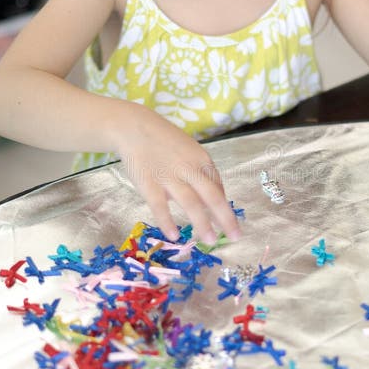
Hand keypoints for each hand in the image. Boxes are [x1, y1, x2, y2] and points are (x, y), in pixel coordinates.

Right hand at [113, 104, 240, 245]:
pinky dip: (167, 221)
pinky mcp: (149, 184)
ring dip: (202, 224)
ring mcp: (169, 176)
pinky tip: (174, 236)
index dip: (224, 206)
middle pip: (212, 196)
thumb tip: (210, 198)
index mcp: (201, 159)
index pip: (218, 186)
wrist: (133, 127)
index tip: (228, 221)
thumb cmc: (163, 141)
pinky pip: (160, 206)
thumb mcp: (188, 150)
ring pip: (190, 203)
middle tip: (235, 236)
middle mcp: (189, 168)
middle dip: (225, 218)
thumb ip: (198, 173)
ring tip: (210, 241)